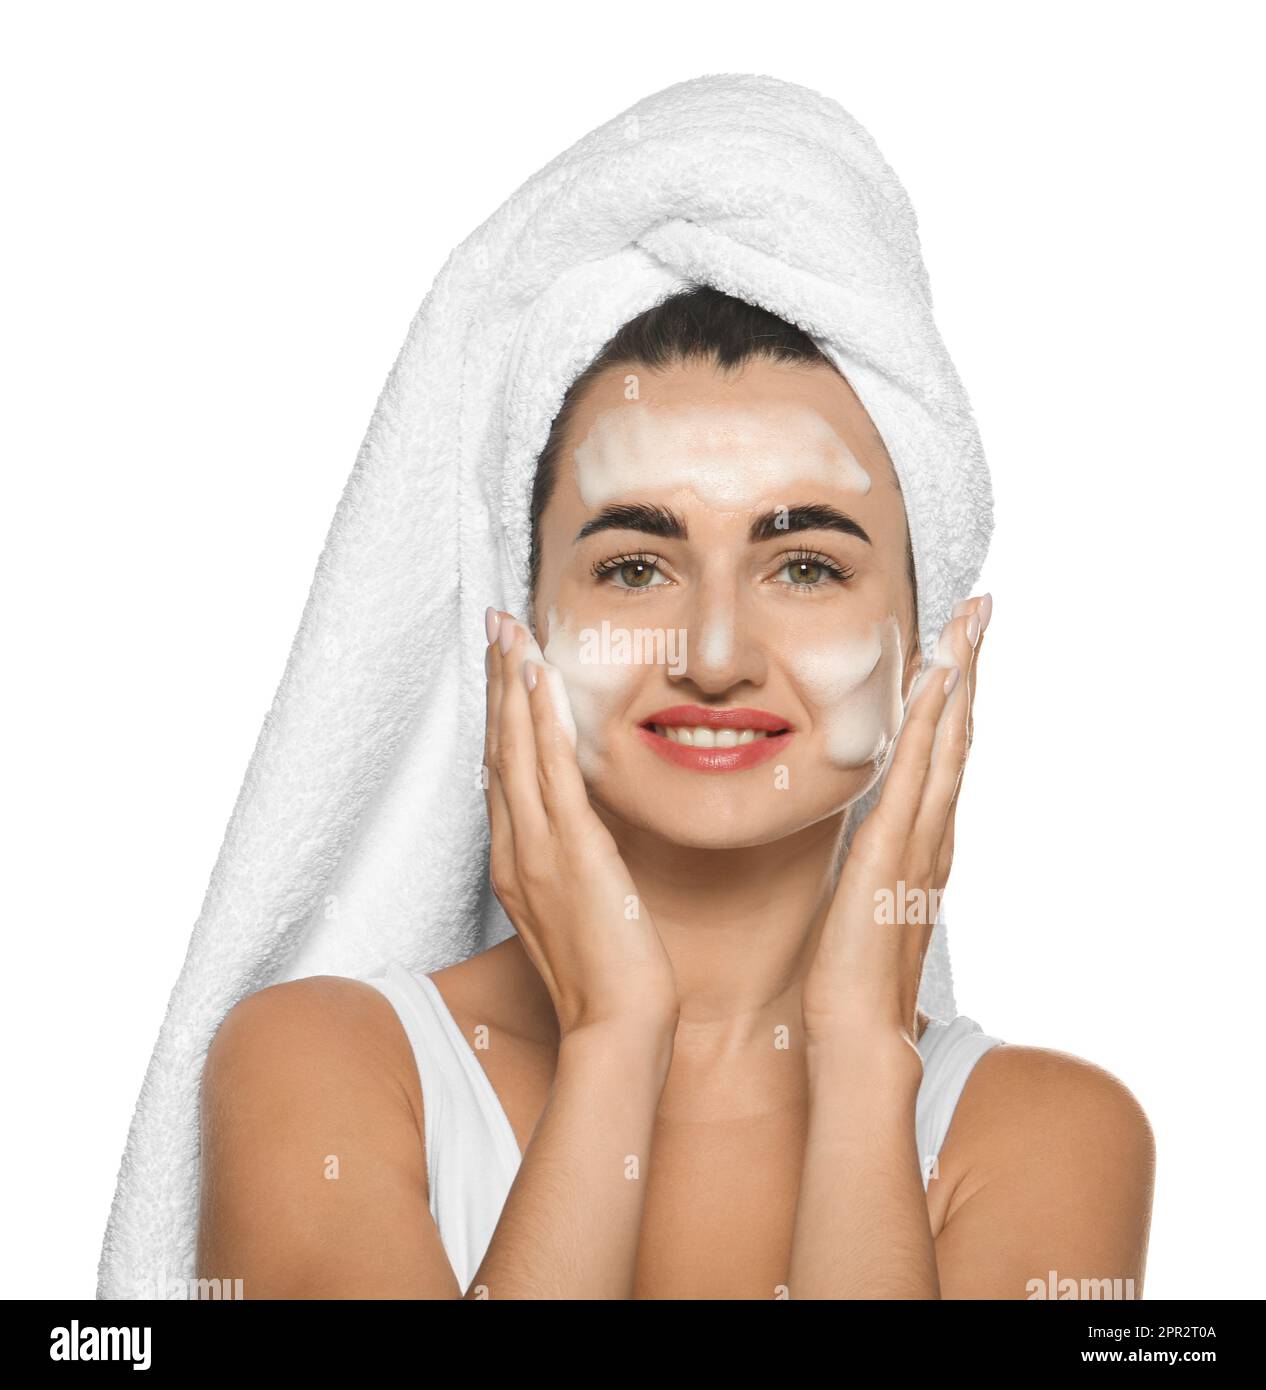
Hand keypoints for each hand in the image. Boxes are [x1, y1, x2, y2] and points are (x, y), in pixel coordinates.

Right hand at [483, 608, 679, 1037]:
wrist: (615, 1028)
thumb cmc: (606, 977)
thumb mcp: (579, 910)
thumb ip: (571, 865)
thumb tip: (583, 832)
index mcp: (514, 863)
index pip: (500, 772)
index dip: (498, 714)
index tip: (501, 667)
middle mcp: (514, 850)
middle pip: (497, 748)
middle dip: (496, 681)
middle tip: (494, 624)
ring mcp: (537, 850)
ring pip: (516, 750)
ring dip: (513, 684)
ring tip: (510, 630)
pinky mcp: (573, 852)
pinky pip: (551, 773)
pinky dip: (541, 721)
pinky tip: (540, 679)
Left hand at [801, 593, 990, 1057]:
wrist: (857, 1032)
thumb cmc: (853, 975)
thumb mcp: (864, 901)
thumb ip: (873, 865)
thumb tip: (866, 839)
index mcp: (923, 844)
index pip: (945, 755)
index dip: (957, 697)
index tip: (961, 646)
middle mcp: (933, 834)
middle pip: (960, 734)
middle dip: (972, 667)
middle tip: (983, 607)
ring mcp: (919, 841)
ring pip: (950, 742)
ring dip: (961, 677)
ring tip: (971, 620)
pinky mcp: (893, 851)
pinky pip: (918, 773)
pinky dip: (933, 723)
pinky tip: (939, 679)